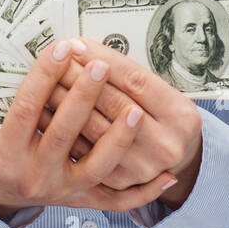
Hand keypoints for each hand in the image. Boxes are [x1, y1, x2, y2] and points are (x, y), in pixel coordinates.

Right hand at [0, 39, 178, 221]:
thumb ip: (4, 95)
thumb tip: (39, 54)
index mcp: (3, 152)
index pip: (27, 108)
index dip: (44, 76)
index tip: (61, 48)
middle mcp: (32, 176)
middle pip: (62, 133)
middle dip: (83, 96)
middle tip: (100, 65)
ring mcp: (59, 191)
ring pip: (94, 166)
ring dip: (117, 138)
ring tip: (135, 110)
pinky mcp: (80, 202)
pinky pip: (116, 201)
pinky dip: (142, 192)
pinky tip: (167, 176)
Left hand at [38, 40, 203, 206]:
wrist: (175, 159)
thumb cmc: (163, 116)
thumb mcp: (164, 94)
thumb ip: (133, 77)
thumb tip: (87, 51)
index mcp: (182, 116)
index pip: (136, 81)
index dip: (104, 60)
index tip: (79, 46)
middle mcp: (165, 146)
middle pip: (113, 103)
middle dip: (80, 76)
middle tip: (57, 58)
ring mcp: (141, 167)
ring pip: (94, 128)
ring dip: (65, 100)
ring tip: (46, 79)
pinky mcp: (117, 181)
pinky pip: (83, 152)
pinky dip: (62, 128)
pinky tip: (46, 110)